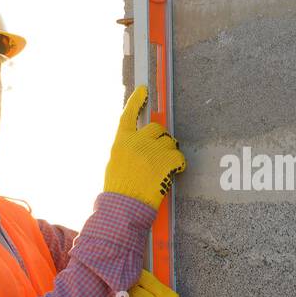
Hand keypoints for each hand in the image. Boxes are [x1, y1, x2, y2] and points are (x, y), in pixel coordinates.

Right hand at [103, 84, 185, 209]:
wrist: (125, 206)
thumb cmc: (119, 189)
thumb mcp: (115, 163)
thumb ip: (127, 149)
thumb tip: (139, 142)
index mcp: (122, 142)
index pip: (129, 115)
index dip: (136, 101)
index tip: (143, 90)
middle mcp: (137, 142)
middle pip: (156, 129)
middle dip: (160, 140)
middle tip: (158, 156)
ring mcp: (153, 150)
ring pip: (170, 142)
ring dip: (169, 153)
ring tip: (161, 170)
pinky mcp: (167, 161)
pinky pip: (179, 156)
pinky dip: (179, 165)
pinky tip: (173, 173)